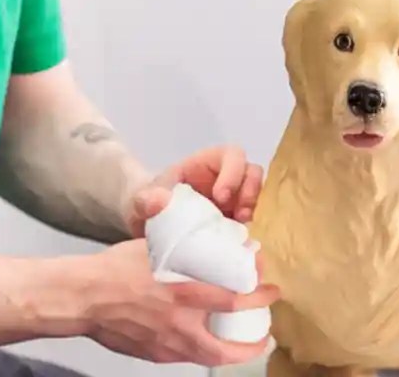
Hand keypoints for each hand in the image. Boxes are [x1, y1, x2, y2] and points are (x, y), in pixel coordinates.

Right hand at [78, 239, 278, 365]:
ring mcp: (165, 345)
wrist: (81, 298)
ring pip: (207, 358)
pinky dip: (201, 350)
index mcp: (182, 294)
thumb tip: (207, 239)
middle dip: (252, 345)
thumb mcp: (155, 248)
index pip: (233, 301)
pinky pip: (185, 356)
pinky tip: (206, 340)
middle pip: (226, 349)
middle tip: (265, 334)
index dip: (259, 297)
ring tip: (241, 342)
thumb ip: (183, 249)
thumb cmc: (115, 269)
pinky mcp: (153, 355)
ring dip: (229, 352)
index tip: (272, 290)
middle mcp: (177, 325)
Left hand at [127, 145, 263, 236]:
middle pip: (252, 172)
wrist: (147, 230)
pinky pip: (252, 220)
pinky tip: (239, 242)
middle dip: (250, 191)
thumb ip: (145, 199)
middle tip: (240, 215)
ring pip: (257, 195)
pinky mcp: (235, 221)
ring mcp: (233, 200)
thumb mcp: (141, 199)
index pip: (231, 155)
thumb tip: (159, 202)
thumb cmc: (147, 204)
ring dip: (254, 209)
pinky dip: (250, 228)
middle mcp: (224, 178)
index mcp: (205, 164)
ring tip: (242, 227)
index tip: (222, 196)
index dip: (233, 172)